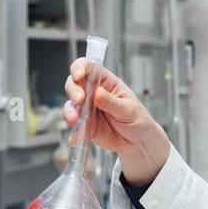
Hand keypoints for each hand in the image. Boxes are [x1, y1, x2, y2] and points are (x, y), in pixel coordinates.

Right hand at [62, 62, 169, 184]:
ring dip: (69, 111)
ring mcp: (87, 109)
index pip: (88, 67)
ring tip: (74, 120)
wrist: (138, 141)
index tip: (78, 75)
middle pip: (74, 84)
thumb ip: (112, 102)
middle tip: (79, 100)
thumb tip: (98, 93)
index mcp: (106, 82)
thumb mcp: (129, 109)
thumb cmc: (137, 119)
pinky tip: (76, 137)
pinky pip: (75, 127)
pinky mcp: (85, 125)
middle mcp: (93, 93)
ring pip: (71, 105)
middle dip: (73, 90)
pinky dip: (74, 132)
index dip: (80, 68)